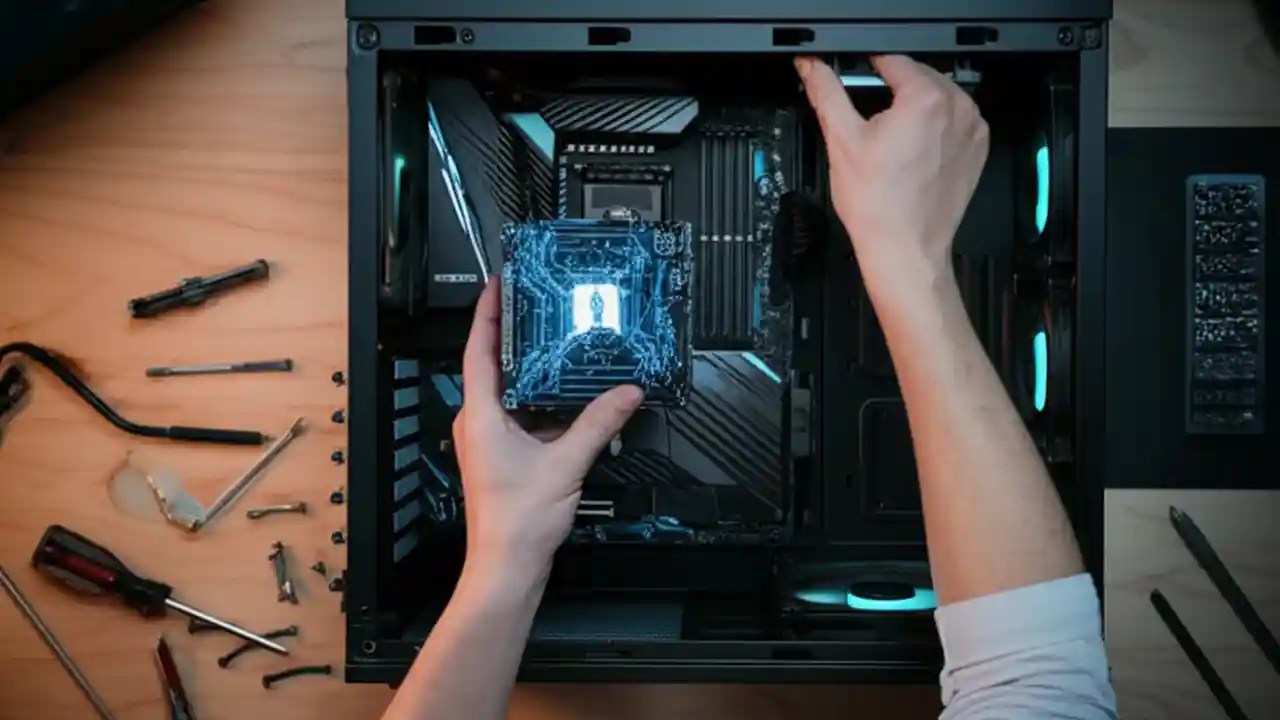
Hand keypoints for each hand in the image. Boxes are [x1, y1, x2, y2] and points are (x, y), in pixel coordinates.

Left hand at [453, 278, 642, 580]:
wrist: (507, 568)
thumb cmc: (516, 523)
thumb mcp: (566, 463)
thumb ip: (598, 422)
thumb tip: (625, 392)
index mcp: (479, 416)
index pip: (478, 350)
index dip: (486, 313)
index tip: (497, 284)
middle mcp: (478, 424)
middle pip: (494, 366)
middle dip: (515, 335)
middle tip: (536, 304)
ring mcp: (490, 441)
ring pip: (513, 393)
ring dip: (534, 371)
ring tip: (559, 344)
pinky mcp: (505, 457)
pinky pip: (524, 416)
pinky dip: (546, 403)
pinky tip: (572, 397)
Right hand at [795, 55, 988, 302]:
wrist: (905, 248)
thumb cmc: (878, 204)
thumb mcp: (842, 140)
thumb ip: (826, 93)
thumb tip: (812, 68)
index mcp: (926, 98)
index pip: (893, 60)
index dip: (868, 66)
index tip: (855, 75)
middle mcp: (958, 108)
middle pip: (919, 77)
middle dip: (893, 89)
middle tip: (868, 117)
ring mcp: (972, 130)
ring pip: (938, 98)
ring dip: (915, 106)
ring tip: (890, 138)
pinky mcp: (977, 149)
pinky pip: (954, 121)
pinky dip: (934, 126)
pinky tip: (912, 151)